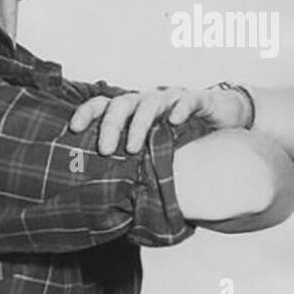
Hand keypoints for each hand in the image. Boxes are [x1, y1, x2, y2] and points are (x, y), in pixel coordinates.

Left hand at [68, 85, 250, 154]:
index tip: (73, 129)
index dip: (86, 113)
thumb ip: (133, 163)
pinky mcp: (197, 98)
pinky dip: (180, 109)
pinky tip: (175, 122)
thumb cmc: (180, 138)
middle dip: (110, 126)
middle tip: (105, 150)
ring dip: (139, 124)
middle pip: (122, 104)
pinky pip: (187, 100)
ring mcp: (171, 98)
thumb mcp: (152, 150)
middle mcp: (146, 101)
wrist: (221, 120)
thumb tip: (108, 195)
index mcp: (131, 111)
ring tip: (133, 149)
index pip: (102, 105)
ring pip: (150, 102)